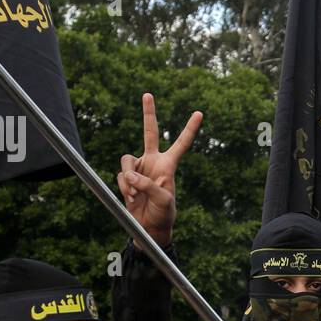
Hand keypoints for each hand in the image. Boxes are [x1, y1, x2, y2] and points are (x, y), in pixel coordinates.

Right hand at [116, 93, 202, 248]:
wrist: (149, 226)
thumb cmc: (164, 213)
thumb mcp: (163, 199)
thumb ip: (148, 185)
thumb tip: (130, 176)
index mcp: (168, 164)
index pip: (181, 143)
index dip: (190, 129)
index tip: (199, 113)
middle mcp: (153, 162)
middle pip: (150, 132)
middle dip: (148, 113)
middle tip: (148, 94)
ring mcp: (138, 168)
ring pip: (126, 160)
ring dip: (128, 176)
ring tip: (134, 193)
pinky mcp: (126, 178)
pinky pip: (120, 176)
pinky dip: (124, 187)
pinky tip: (131, 198)